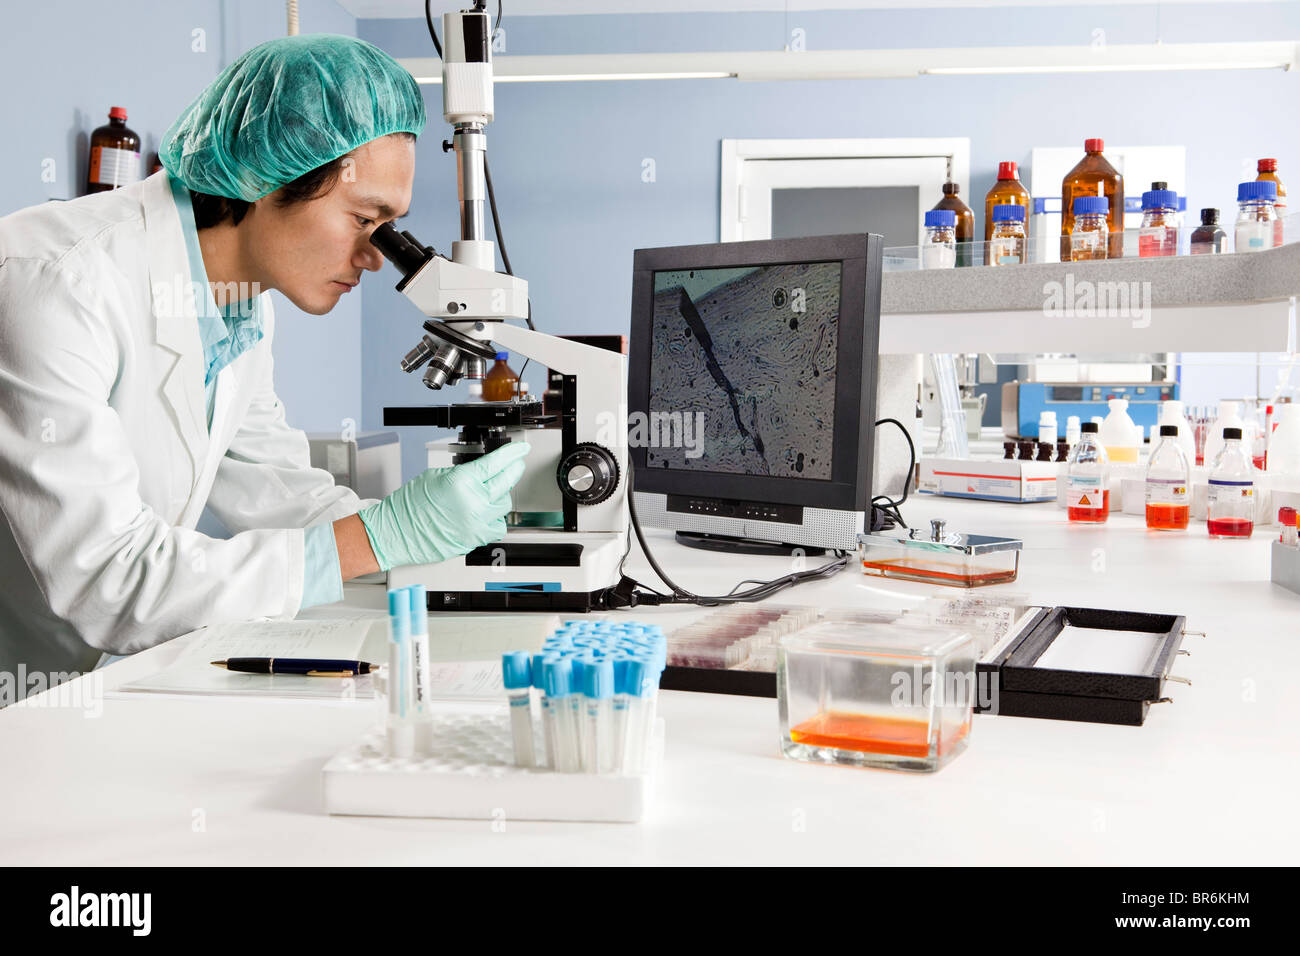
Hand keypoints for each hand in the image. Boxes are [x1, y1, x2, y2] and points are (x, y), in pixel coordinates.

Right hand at [357, 442, 529, 570]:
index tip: (520, 451)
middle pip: (507, 482)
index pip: (496, 463)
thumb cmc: (409, 506)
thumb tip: (481, 471)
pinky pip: (497, 526)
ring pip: (503, 505)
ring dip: (499, 496)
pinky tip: (485, 513)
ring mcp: (476, 522)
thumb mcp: (435, 476)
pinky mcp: (475, 538)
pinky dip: (494, 518)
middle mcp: (473, 502)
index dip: (512, 454)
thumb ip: (463, 473)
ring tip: (488, 493)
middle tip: (515, 466)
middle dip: (513, 470)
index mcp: (462, 481)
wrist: (396, 532)